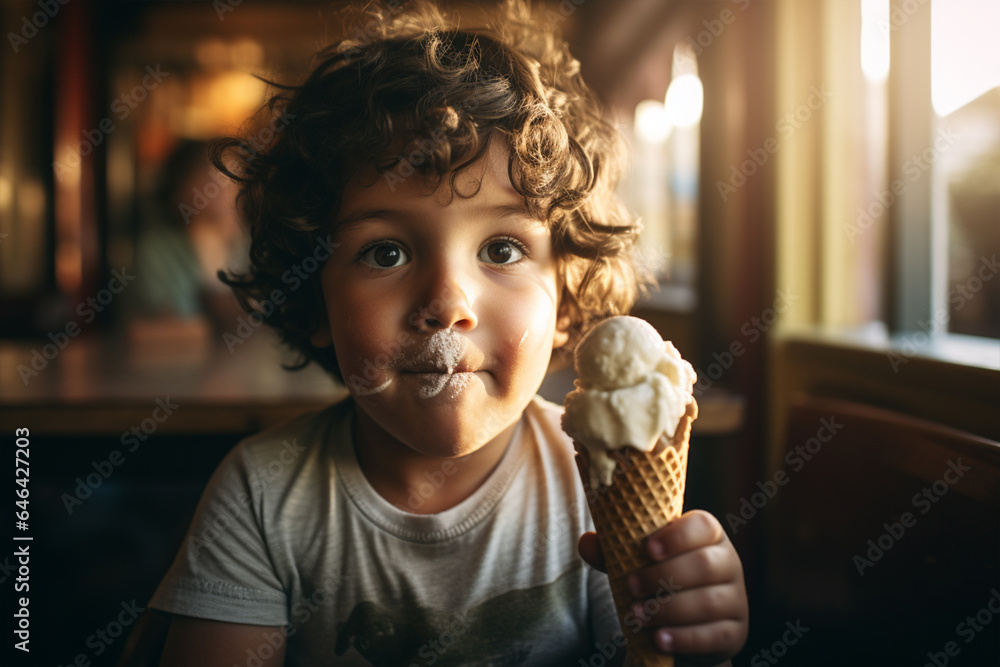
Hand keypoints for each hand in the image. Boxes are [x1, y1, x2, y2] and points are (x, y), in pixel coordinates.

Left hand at [579, 510, 747, 665]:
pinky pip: (713, 635)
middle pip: (705, 565)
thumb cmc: (661, 581)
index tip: (647, 549)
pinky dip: (683, 638)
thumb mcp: (640, 563)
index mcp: (708, 536)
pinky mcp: (734, 632)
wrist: (685, 626)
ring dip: (668, 609)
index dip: (678, 535)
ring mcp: (735, 599)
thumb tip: (586, 542)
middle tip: (631, 586)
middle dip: (664, 576)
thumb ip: (614, 552)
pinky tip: (658, 639)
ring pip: (709, 602)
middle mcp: (729, 563)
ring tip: (636, 615)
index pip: (704, 525)